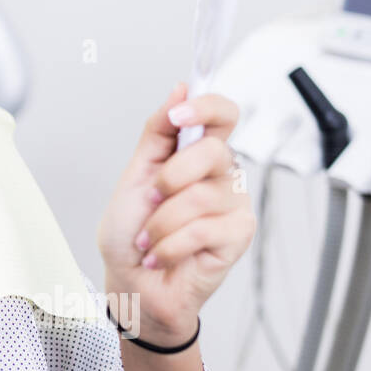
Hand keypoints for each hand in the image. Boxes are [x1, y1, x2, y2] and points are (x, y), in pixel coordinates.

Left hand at [96, 83, 255, 345]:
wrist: (132, 283)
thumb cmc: (132, 232)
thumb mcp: (135, 175)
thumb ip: (158, 133)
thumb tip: (180, 86)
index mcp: (197, 154)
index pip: (222, 114)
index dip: (206, 107)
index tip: (178, 114)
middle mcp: (222, 175)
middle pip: (213, 151)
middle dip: (170, 177)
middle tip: (151, 199)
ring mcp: (234, 205)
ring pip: (201, 197)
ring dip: (160, 223)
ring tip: (149, 239)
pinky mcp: (238, 236)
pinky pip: (202, 230)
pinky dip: (169, 245)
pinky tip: (161, 255)